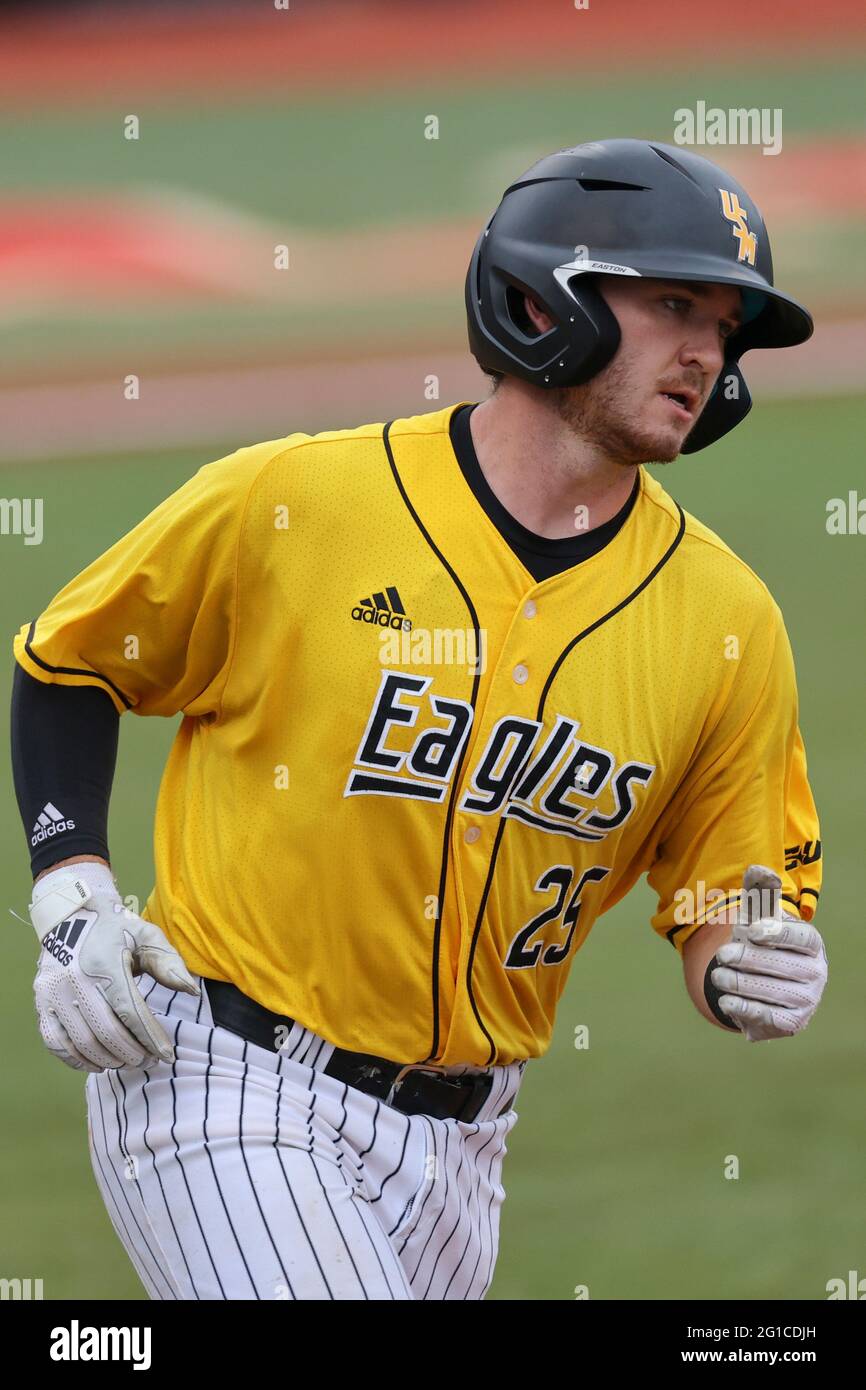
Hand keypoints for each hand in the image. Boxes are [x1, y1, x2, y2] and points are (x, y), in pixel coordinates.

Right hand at [30, 862, 198, 1072]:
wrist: (69, 915)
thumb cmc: (114, 928)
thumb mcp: (145, 935)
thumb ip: (168, 963)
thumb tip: (192, 991)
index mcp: (105, 963)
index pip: (130, 1011)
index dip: (150, 1037)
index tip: (167, 1055)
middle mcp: (76, 979)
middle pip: (107, 1031)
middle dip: (132, 1052)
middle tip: (149, 1061)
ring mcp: (54, 992)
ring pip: (82, 1041)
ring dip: (108, 1059)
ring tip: (128, 1062)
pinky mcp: (42, 1001)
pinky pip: (55, 1041)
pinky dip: (75, 1059)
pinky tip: (97, 1063)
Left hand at [711, 863, 826, 1041]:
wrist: (763, 980)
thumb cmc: (761, 940)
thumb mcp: (758, 916)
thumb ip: (759, 893)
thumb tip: (758, 868)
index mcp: (811, 943)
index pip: (801, 937)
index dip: (777, 933)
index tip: (752, 930)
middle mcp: (816, 972)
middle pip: (782, 965)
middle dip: (748, 959)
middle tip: (722, 955)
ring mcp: (807, 999)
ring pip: (773, 992)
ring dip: (741, 983)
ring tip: (717, 976)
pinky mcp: (792, 1022)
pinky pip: (770, 1017)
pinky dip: (746, 1009)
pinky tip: (726, 1001)